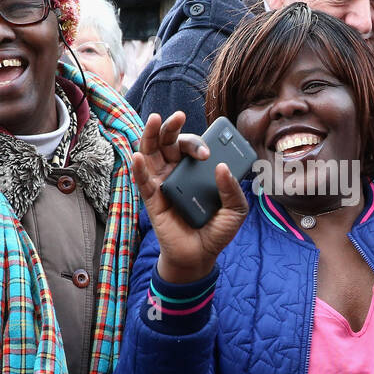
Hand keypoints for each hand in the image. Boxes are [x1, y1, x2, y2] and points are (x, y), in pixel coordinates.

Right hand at [132, 111, 247, 284]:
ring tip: (155, 120)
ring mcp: (163, 183)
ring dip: (151, 134)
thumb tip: (221, 167)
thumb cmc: (217, 230)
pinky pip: (142, 181)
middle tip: (179, 118)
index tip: (209, 151)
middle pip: (169, 143)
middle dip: (173, 128)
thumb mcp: (235, 210)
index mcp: (197, 170)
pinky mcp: (152, 199)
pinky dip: (138, 167)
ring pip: (151, 153)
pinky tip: (138, 156)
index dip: (198, 142)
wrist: (200, 256)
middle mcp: (177, 172)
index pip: (193, 147)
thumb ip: (232, 190)